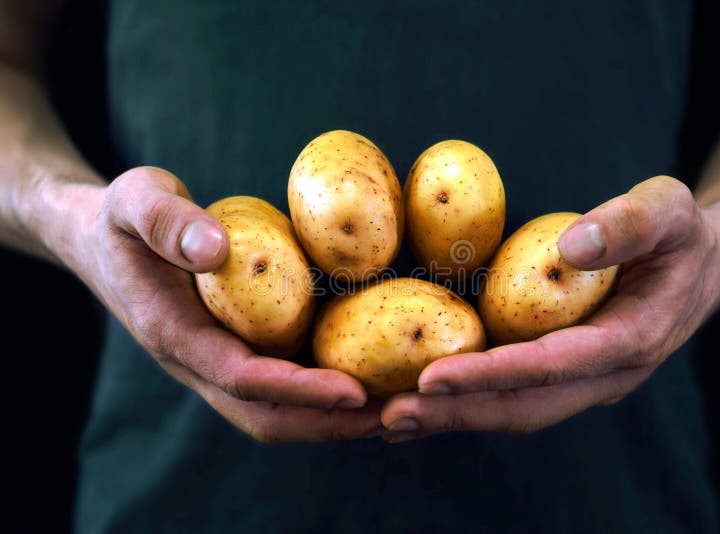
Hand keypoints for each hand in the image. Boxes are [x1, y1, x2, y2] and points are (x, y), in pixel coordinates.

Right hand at [64, 167, 380, 442]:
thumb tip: (218, 249)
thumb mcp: (134, 200)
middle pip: (267, 415)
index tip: (355, 390)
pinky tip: (368, 375)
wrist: (100, 241)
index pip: (243, 378)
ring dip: (331, 418)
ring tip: (393, 407)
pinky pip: (280, 385)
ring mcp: (216, 363)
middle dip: (328, 423)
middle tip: (393, 414)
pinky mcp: (234, 352)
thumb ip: (166, 220)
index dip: (299, 389)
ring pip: (275, 412)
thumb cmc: (122, 217)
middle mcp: (198, 363)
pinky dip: (321, 392)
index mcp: (175, 335)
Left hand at [381, 176, 719, 441]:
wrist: (702, 266)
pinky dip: (468, 403)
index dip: (491, 373)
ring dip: (453, 417)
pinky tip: (422, 402)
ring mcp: (585, 381)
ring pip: (515, 410)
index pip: (552, 365)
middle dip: (456, 413)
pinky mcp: (566, 375)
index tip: (432, 377)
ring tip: (389, 420)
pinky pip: (513, 395)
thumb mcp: (669, 210)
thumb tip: (571, 247)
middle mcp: (605, 375)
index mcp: (631, 340)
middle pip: (524, 405)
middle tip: (390, 416)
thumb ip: (630, 224)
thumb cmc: (680, 233)